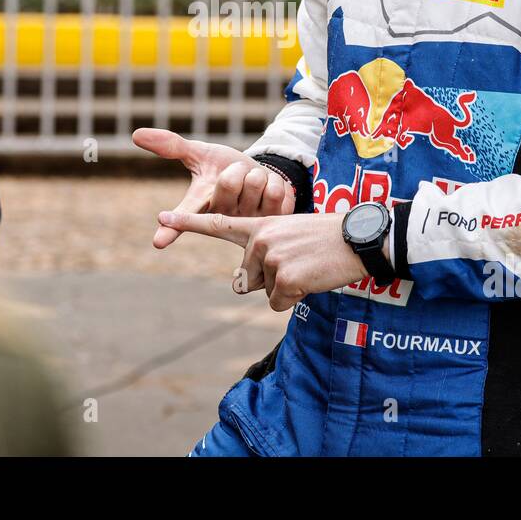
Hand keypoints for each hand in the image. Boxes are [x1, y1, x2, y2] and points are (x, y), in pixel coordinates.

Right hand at [132, 128, 294, 247]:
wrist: (261, 177)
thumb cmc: (224, 167)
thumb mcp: (200, 154)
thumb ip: (171, 146)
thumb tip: (135, 133)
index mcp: (202, 204)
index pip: (184, 215)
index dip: (171, 228)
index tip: (158, 241)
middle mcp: (222, 218)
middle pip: (229, 180)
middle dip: (236, 168)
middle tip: (236, 178)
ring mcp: (248, 222)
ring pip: (254, 181)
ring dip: (256, 174)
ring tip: (252, 187)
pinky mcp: (272, 222)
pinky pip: (276, 190)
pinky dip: (274, 182)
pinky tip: (268, 194)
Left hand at [156, 210, 366, 311]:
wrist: (358, 239)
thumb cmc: (325, 240)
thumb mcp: (289, 235)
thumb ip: (263, 253)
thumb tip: (243, 284)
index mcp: (260, 226)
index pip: (218, 224)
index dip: (188, 222)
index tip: (162, 216)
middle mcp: (259, 239)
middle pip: (246, 279)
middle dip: (270, 279)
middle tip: (299, 261)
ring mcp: (270, 257)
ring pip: (264, 292)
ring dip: (285, 289)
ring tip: (307, 267)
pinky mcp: (284, 277)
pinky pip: (278, 303)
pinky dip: (295, 298)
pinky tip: (311, 279)